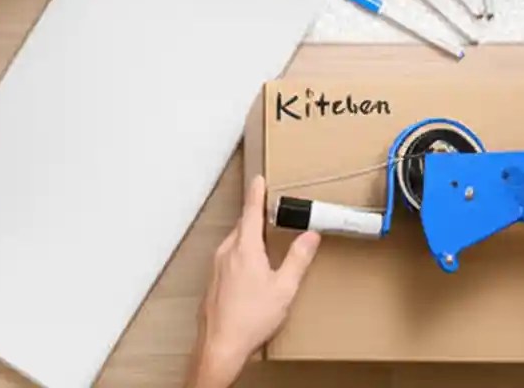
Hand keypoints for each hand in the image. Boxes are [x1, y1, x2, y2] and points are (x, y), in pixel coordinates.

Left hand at [187, 176, 320, 387]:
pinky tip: (250, 270)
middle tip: (267, 210)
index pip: (251, 212)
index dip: (256, 194)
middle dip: (254, 216)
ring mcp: (216, 267)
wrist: (221, 344)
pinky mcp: (212, 281)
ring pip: (234, 242)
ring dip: (248, 236)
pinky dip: (240, 254)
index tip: (258, 179)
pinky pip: (227, 257)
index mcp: (245, 249)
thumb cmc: (250, 319)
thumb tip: (310, 236)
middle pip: (242, 226)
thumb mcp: (284, 288)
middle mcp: (227, 253)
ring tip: (263, 241)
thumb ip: (298, 259)